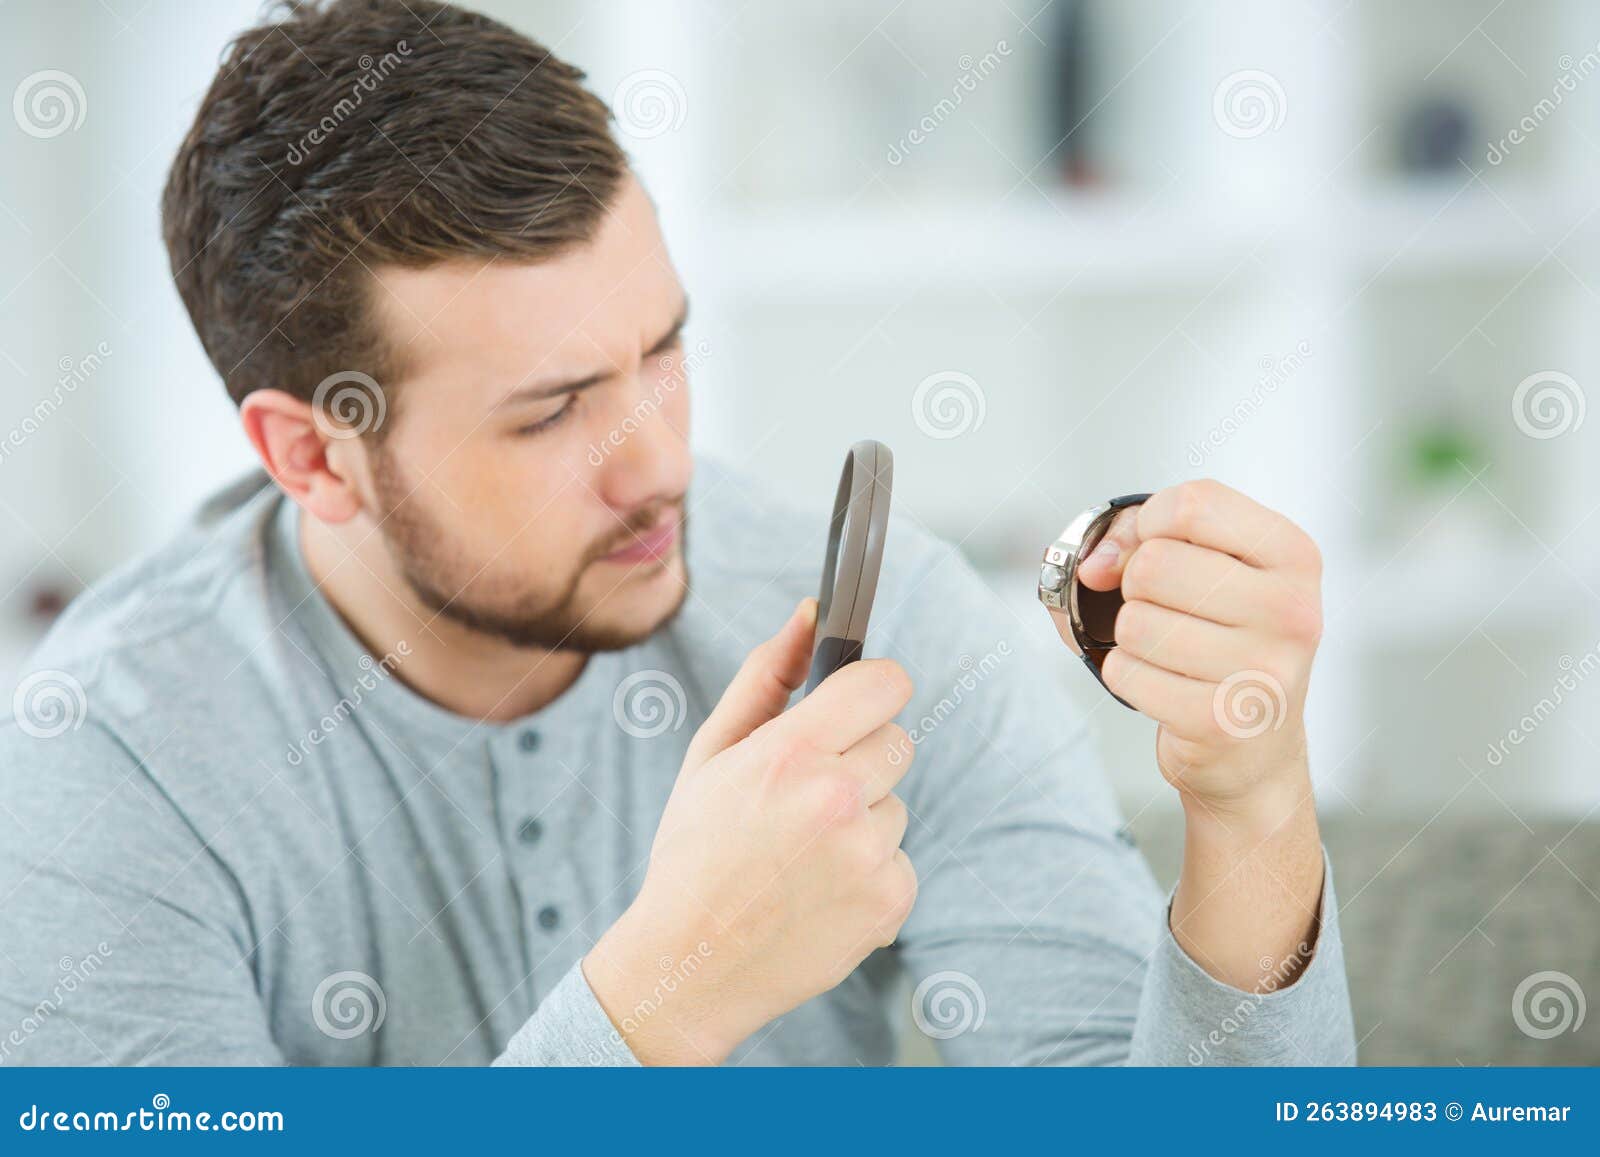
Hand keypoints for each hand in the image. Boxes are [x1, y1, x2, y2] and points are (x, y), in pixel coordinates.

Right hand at [583, 598, 917, 1064]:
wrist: (689, 966)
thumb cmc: (694, 853)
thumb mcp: (712, 755)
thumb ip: (766, 676)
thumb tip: (810, 614)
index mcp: (791, 753)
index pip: (885, 684)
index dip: (874, 688)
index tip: (858, 703)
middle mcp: (838, 798)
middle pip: (898, 741)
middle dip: (860, 758)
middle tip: (807, 795)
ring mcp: (869, 854)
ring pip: (896, 804)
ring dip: (863, 820)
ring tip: (803, 854)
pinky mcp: (890, 901)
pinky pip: (900, 859)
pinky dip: (870, 872)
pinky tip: (819, 890)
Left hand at [1076, 479, 1322, 821]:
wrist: (1258, 747)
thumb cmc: (1228, 643)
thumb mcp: (1209, 568)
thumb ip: (1141, 538)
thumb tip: (1093, 567)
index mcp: (1293, 556)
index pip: (1194, 504)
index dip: (1150, 522)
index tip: (1156, 547)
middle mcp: (1290, 611)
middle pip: (1154, 564)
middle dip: (1136, 586)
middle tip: (1166, 610)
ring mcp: (1260, 671)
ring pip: (1134, 622)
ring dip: (1132, 637)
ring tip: (1169, 651)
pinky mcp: (1219, 721)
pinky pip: (1125, 673)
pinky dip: (1126, 676)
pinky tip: (1164, 684)